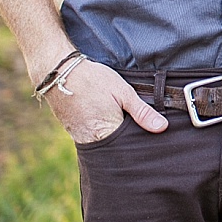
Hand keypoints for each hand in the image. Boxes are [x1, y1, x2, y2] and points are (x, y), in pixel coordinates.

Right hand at [43, 59, 168, 142]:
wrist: (59, 72)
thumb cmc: (93, 80)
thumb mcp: (123, 92)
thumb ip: (142, 112)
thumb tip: (162, 127)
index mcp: (107, 134)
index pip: (130, 148)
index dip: (139, 142)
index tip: (147, 137)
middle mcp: (92, 141)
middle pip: (116, 149)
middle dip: (126, 142)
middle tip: (133, 127)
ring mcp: (80, 138)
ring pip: (104, 145)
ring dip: (113, 138)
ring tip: (119, 123)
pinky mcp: (73, 132)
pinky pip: (91, 139)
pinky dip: (100, 133)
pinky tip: (104, 121)